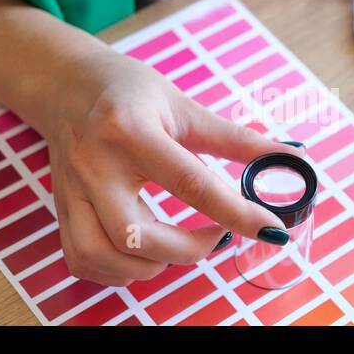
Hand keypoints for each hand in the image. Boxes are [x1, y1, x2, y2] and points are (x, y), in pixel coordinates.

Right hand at [29, 47, 298, 286]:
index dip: (236, 212)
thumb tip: (292, 159)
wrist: (64, 83)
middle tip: (217, 235)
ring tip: (177, 245)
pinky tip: (142, 254)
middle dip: (189, 249)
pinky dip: (117, 271)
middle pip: (138, 236)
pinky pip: (83, 261)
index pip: (191, 183)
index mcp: (130, 131)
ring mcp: (72, 192)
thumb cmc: (127, 91)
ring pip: (104, 256)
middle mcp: (95, 166)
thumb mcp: (184, 106)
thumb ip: (237, 139)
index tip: (271, 229)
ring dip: (151, 266)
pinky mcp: (61, 210)